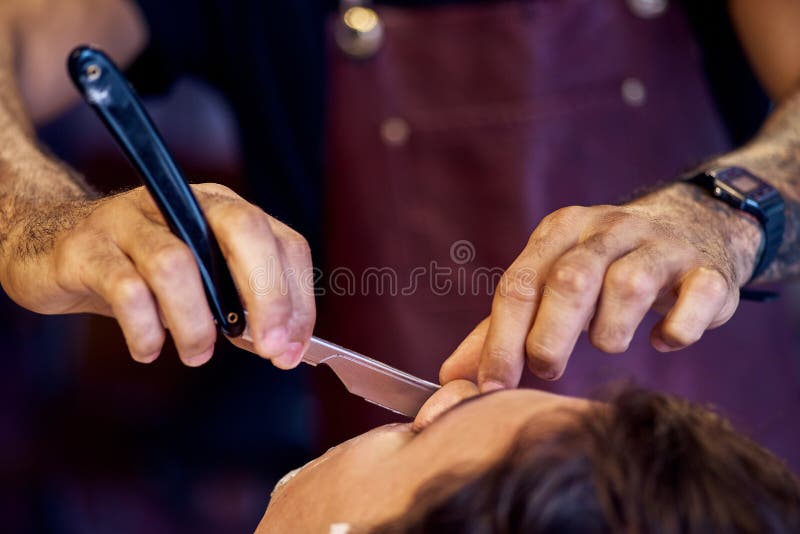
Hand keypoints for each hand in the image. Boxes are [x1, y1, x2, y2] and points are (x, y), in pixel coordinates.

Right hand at [0, 183, 314, 367]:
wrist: (52, 246)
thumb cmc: (139, 268)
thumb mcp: (200, 279)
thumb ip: (241, 305)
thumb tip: (284, 345)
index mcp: (221, 209)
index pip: (281, 241)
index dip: (297, 297)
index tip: (292, 347)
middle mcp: (182, 202)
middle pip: (243, 231)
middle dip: (268, 296)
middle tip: (269, 350)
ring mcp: (131, 220)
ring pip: (178, 264)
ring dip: (196, 323)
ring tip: (197, 353)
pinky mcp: (86, 247)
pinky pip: (125, 290)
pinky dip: (145, 330)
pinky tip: (147, 348)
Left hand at [440, 183, 762, 389]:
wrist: (691, 225)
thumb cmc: (604, 267)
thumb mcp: (549, 283)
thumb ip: (502, 327)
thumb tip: (451, 375)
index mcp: (560, 232)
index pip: (519, 284)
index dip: (501, 340)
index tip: (491, 388)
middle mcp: (607, 229)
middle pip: (569, 281)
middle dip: (550, 336)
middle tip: (547, 369)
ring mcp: (661, 245)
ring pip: (628, 285)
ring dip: (611, 331)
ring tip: (608, 341)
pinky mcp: (707, 268)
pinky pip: (697, 297)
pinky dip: (676, 328)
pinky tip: (662, 339)